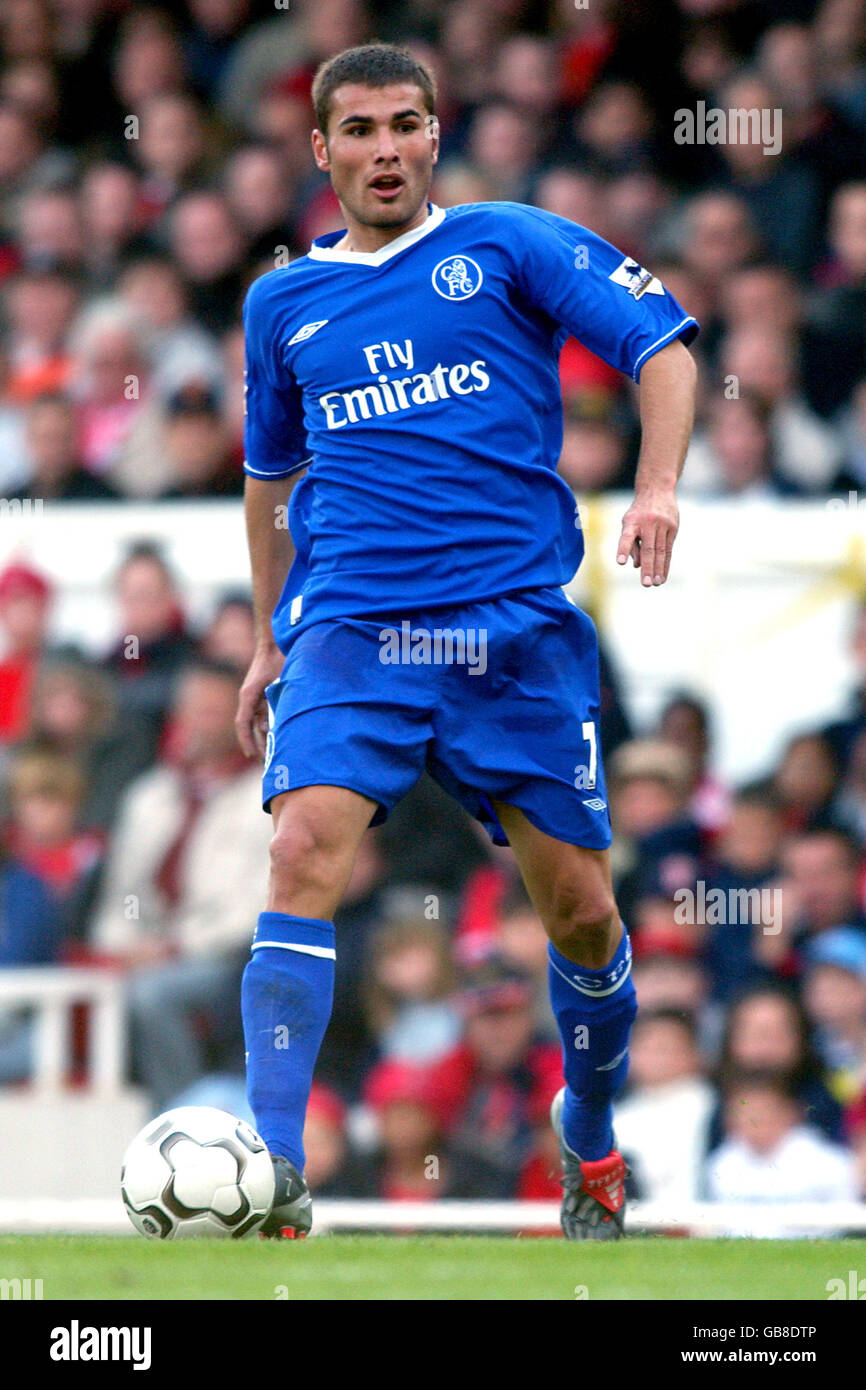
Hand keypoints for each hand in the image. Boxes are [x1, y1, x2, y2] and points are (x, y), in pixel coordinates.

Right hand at [236, 642, 283, 757]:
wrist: (276, 642)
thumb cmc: (276, 658)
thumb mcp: (279, 680)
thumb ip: (279, 699)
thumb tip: (280, 722)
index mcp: (248, 695)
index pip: (243, 723)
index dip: (247, 740)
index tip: (252, 755)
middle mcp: (250, 698)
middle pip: (250, 727)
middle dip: (257, 744)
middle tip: (266, 761)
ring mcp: (256, 697)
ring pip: (258, 722)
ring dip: (264, 737)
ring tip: (274, 753)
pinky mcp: (263, 695)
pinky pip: (265, 715)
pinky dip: (270, 726)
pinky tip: (278, 736)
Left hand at [616, 489, 678, 586]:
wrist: (657, 490)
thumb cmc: (638, 513)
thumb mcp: (628, 523)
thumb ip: (630, 543)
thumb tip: (636, 565)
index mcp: (632, 522)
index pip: (627, 537)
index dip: (624, 550)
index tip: (620, 562)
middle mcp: (648, 523)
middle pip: (648, 549)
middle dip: (647, 568)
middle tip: (646, 584)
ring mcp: (662, 525)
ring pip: (660, 551)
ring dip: (658, 569)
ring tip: (655, 583)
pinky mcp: (673, 528)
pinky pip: (668, 549)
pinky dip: (665, 564)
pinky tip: (663, 576)